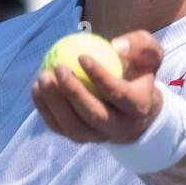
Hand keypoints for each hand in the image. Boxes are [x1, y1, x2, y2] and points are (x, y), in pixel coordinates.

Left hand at [32, 30, 163, 144]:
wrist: (135, 111)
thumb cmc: (139, 74)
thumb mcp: (149, 55)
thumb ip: (140, 45)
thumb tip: (115, 45)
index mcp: (138, 107)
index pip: (118, 94)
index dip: (99, 76)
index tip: (81, 56)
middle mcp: (118, 128)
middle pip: (93, 114)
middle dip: (73, 91)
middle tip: (58, 68)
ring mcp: (98, 137)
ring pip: (73, 126)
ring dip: (54, 102)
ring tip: (43, 76)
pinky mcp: (80, 139)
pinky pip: (59, 128)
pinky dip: (45, 109)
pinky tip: (36, 88)